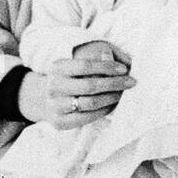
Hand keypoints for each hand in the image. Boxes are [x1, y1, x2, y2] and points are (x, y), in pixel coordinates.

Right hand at [17, 41, 135, 128]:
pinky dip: (104, 110)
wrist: (46, 100)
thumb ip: (97, 60)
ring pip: (90, 103)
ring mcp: (54, 106)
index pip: (84, 65)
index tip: (124, 69)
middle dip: (115, 83)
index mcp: (57, 68)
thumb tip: (114, 55)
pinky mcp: (59, 122)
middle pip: (90, 85)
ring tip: (122, 93)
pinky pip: (87, 117)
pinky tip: (113, 105)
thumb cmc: (71, 79)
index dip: (107, 66)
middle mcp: (53, 86)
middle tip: (132, 82)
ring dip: (112, 98)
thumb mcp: (78, 65)